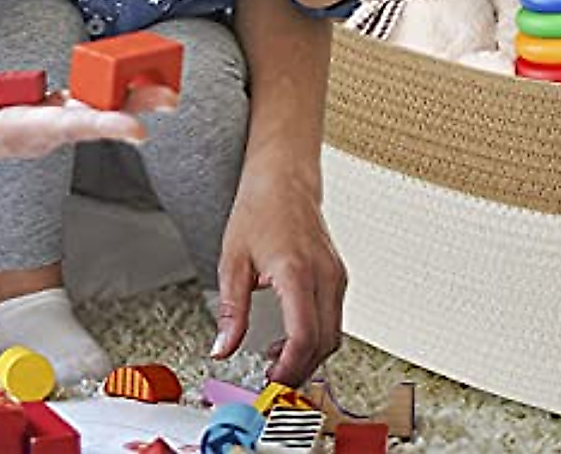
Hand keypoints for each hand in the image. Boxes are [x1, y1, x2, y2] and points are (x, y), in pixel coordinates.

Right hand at [0, 78, 175, 170]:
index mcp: (7, 133)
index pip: (55, 129)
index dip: (94, 124)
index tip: (133, 128)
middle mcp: (36, 133)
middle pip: (86, 121)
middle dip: (126, 112)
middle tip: (167, 102)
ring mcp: (48, 122)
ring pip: (95, 110)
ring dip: (132, 100)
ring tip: (170, 89)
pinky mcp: (54, 109)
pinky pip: (90, 97)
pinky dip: (117, 89)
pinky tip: (145, 76)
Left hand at [211, 171, 346, 385]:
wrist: (284, 177)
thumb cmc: (260, 208)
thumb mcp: (234, 260)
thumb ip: (231, 310)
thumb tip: (223, 348)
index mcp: (297, 271)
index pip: (304, 335)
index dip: (289, 367)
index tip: (271, 382)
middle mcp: (324, 274)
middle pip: (324, 343)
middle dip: (299, 370)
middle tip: (272, 382)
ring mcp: (336, 275)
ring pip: (333, 334)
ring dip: (308, 355)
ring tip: (276, 361)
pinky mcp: (338, 275)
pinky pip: (334, 317)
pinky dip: (316, 336)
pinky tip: (290, 337)